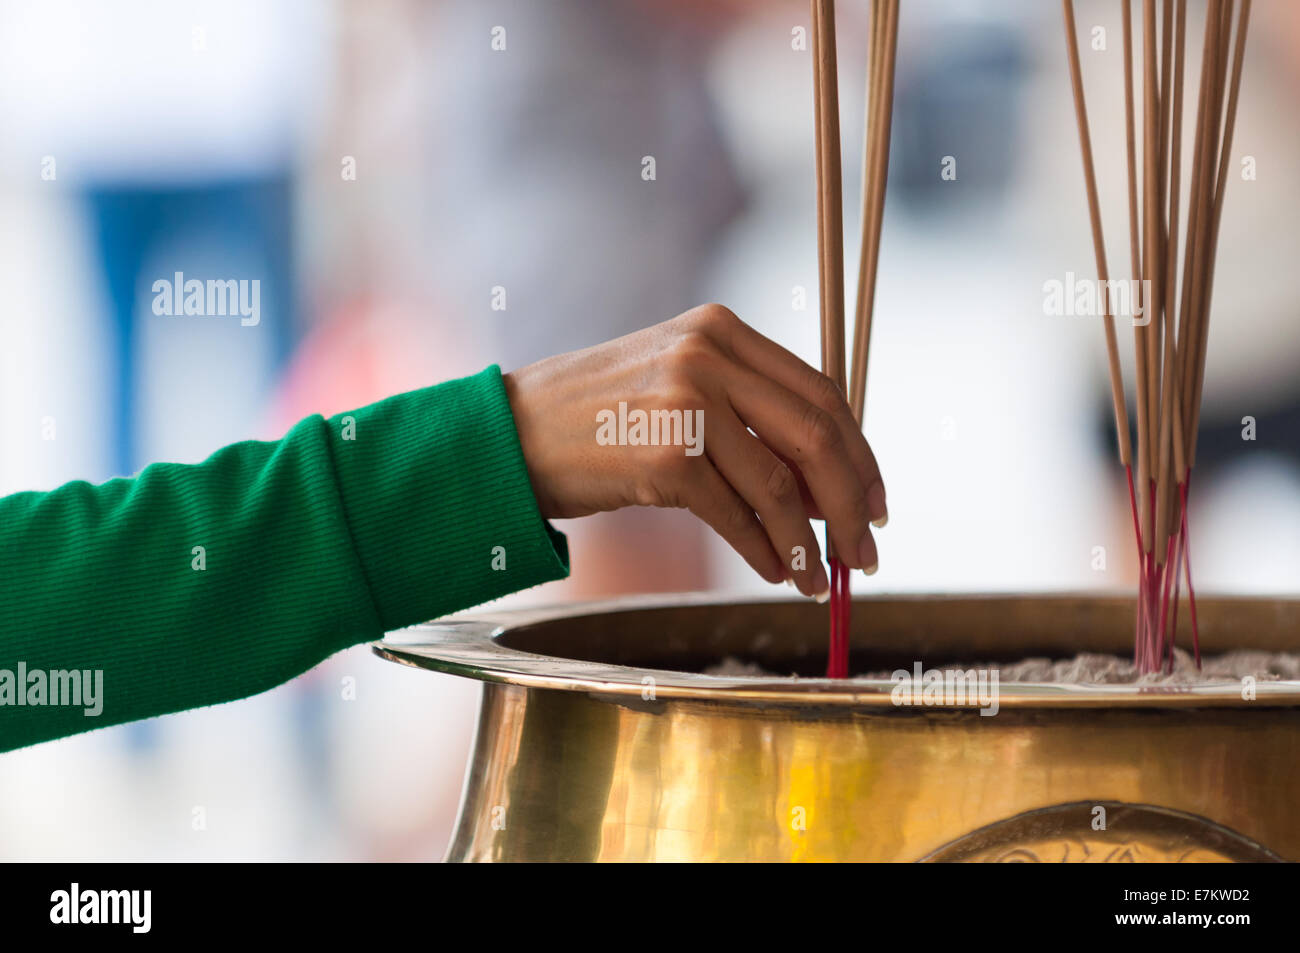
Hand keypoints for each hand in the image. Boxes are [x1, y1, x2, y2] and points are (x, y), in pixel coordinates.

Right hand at [503, 304, 886, 598]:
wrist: (512, 434)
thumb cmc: (597, 418)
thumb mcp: (676, 386)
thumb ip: (748, 413)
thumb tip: (828, 485)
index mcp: (721, 330)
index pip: (820, 392)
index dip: (859, 453)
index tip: (875, 500)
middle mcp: (708, 354)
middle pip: (815, 435)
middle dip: (850, 502)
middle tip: (865, 551)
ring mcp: (685, 402)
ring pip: (779, 483)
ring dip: (810, 541)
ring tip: (822, 579)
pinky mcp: (663, 456)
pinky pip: (737, 514)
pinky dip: (766, 551)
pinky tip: (779, 573)